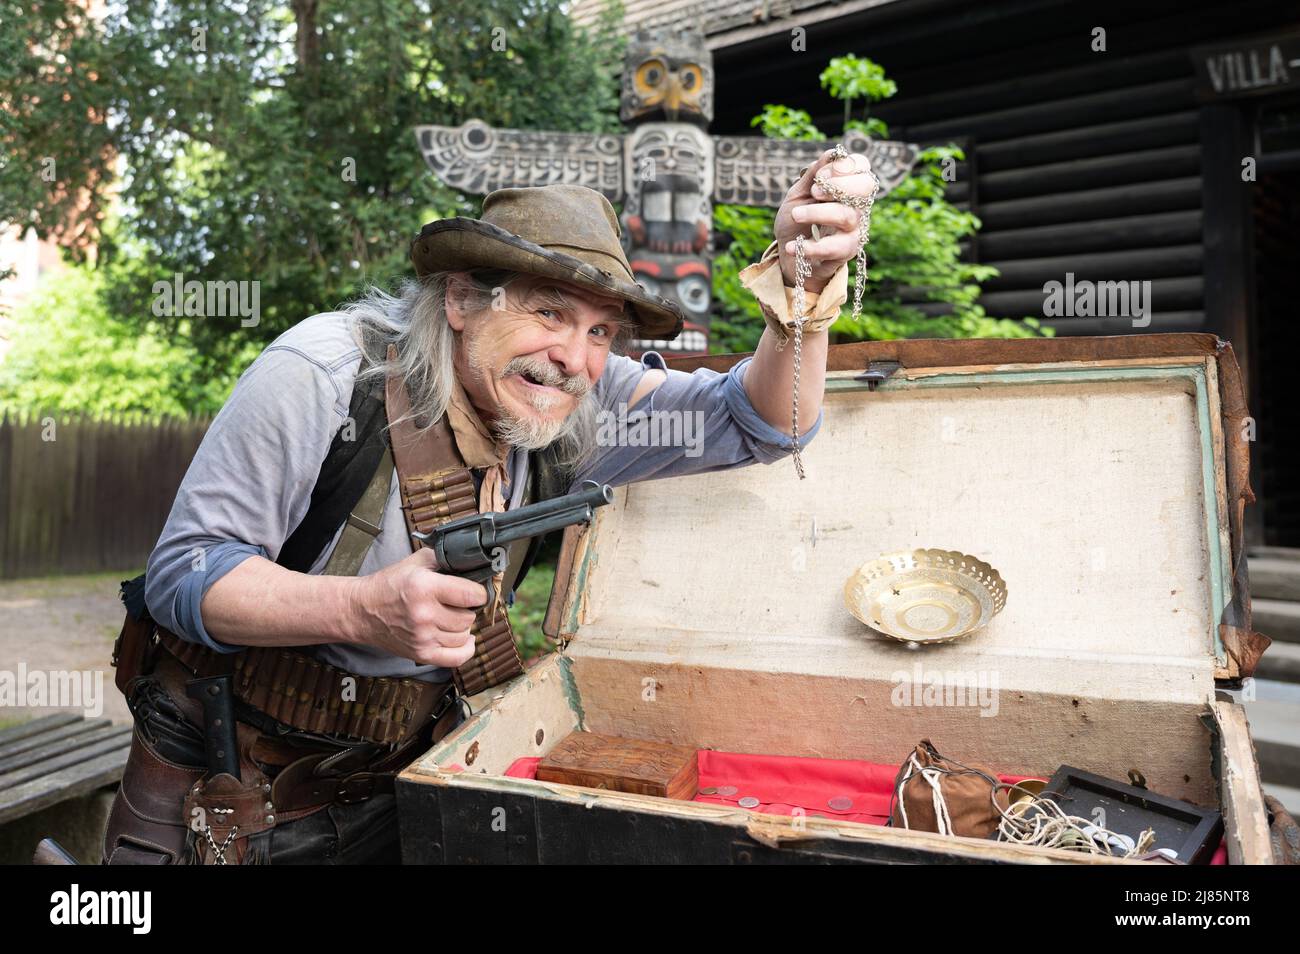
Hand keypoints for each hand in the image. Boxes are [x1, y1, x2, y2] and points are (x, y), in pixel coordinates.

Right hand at [349, 548, 486, 667]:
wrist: (362, 611)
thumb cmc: (389, 586)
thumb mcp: (414, 562)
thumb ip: (443, 558)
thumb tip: (471, 561)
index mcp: (424, 588)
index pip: (470, 595)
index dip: (479, 592)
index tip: (476, 591)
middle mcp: (424, 614)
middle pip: (468, 617)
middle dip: (468, 608)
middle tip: (458, 603)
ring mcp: (423, 637)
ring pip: (464, 635)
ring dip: (463, 626)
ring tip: (452, 617)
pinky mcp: (421, 654)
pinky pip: (457, 658)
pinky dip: (466, 649)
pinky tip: (464, 638)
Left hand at [773, 148, 876, 294]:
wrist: (789, 253)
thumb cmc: (797, 220)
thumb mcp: (799, 194)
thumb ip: (813, 176)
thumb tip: (831, 154)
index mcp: (847, 185)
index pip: (862, 165)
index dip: (842, 166)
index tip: (819, 177)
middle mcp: (856, 204)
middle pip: (866, 186)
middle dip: (839, 185)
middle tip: (814, 192)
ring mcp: (855, 228)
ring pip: (847, 216)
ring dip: (818, 213)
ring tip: (795, 215)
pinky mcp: (846, 251)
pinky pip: (835, 247)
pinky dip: (810, 247)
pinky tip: (792, 246)